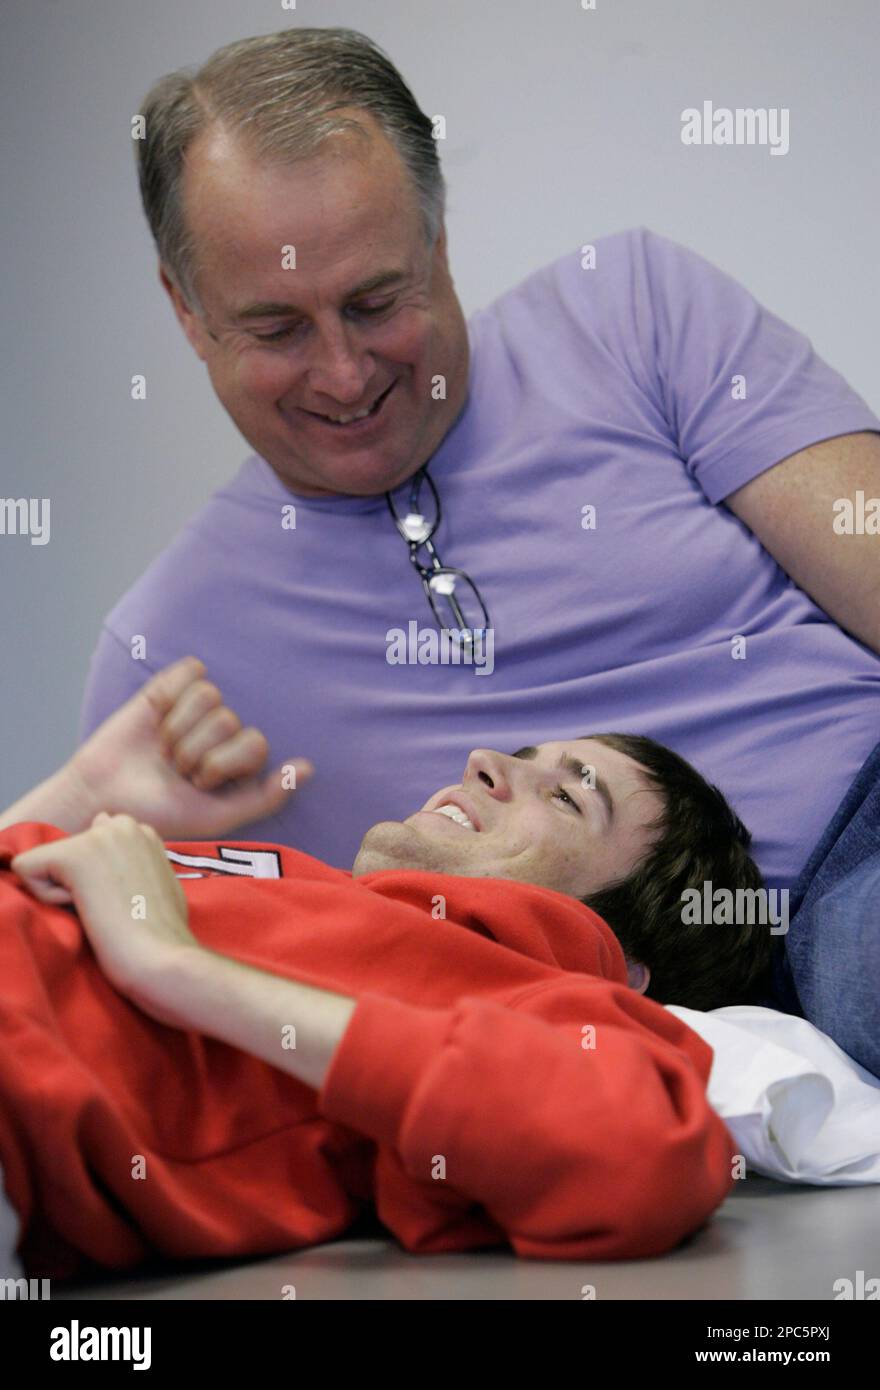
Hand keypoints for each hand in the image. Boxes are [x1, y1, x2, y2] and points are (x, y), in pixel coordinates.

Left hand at [11, 813, 202, 1022]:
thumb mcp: (158, 884)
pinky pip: (27, 869)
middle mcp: (123, 824)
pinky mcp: (74, 855)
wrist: (162, 957)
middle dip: (78, 881)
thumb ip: (134, 859)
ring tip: (102, 912)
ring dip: (64, 890)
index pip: (89, 848)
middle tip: (112, 908)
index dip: (98, 881)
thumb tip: (103, 835)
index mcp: (142, 832)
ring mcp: (99, 836)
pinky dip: (47, 897)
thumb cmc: (162, 934)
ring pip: (47, 862)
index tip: (123, 903)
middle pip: (67, 854)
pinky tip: (86, 912)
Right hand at [66, 656, 312, 837]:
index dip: (221, 764)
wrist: (103, 797)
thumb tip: (309, 768)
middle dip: (194, 751)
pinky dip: (170, 696)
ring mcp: (199, 707)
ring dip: (178, 728)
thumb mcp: (219, 816)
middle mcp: (226, 730)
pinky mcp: (171, 687)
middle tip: (173, 769)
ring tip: (162, 749)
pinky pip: (191, 671)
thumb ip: (267, 797)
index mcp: (242, 759)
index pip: (254, 742)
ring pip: (210, 695)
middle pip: (228, 720)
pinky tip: (156, 716)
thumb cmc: (162, 812)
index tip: (198, 785)